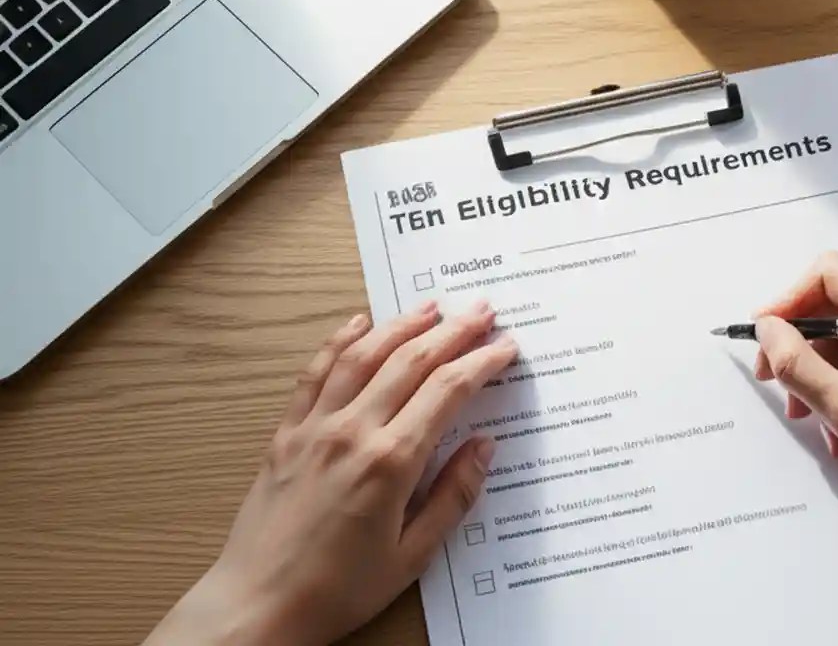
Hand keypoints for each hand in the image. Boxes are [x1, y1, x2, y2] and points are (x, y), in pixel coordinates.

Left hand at [144, 300, 514, 645]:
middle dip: (452, 331)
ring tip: (432, 306)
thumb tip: (484, 448)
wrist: (258, 604)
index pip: (448, 391)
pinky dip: (340, 341)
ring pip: (365, 355)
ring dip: (402, 324)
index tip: (505, 346)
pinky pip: (316, 372)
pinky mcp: (286, 432)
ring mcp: (314, 427)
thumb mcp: (413, 555)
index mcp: (391, 462)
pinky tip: (359, 323)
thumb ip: (453, 495)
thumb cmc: (337, 590)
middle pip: (412, 361)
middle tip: (481, 311)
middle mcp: (352, 432)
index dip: (482, 362)